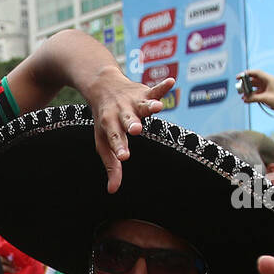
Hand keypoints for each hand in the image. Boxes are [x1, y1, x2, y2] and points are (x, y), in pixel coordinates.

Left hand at [86, 68, 174, 193]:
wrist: (101, 86)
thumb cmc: (104, 121)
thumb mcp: (104, 142)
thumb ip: (112, 166)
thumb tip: (112, 190)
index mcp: (110, 126)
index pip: (115, 138)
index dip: (119, 147)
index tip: (125, 157)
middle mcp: (120, 113)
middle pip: (126, 120)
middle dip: (132, 124)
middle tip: (136, 129)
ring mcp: (132, 102)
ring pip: (142, 105)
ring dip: (149, 106)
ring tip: (158, 107)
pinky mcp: (143, 93)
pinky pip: (154, 90)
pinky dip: (162, 87)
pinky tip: (172, 83)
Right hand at [237, 68, 273, 112]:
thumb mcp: (265, 99)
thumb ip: (254, 98)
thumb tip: (244, 99)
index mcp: (269, 79)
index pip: (256, 73)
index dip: (247, 74)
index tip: (239, 77)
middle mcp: (266, 82)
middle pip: (253, 80)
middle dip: (245, 83)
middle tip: (239, 87)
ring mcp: (265, 87)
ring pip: (253, 86)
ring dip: (247, 90)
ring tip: (241, 95)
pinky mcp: (264, 93)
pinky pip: (255, 92)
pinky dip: (250, 95)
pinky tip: (245, 99)